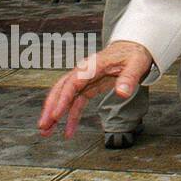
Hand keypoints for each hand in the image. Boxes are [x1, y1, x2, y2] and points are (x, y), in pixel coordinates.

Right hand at [38, 41, 154, 138]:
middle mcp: (85, 72)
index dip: (63, 99)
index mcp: (94, 65)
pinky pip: (76, 102)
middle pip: (62, 89)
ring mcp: (85, 80)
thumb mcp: (137, 64)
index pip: (73, 82)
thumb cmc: (135, 54)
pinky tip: (69, 130)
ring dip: (55, 114)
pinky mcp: (89, 87)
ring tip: (47, 132)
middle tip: (43, 126)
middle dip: (51, 108)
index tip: (56, 115)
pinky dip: (71, 116)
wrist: (134, 48)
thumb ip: (129, 78)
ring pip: (65, 97)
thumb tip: (122, 93)